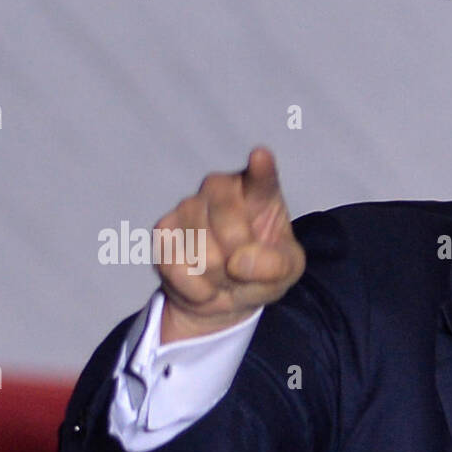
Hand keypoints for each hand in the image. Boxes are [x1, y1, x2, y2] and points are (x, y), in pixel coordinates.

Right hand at [155, 147, 305, 342]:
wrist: (224, 294)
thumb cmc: (261, 270)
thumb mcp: (288, 271)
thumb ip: (277, 265)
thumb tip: (240, 262)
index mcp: (259, 192)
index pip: (262, 178)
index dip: (261, 169)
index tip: (261, 157)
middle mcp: (220, 189)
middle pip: (231, 228)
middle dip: (241, 260)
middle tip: (243, 264)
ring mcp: (188, 206)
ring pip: (204, 254)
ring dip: (218, 277)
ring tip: (224, 273)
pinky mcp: (162, 231)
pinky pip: (179, 268)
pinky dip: (197, 289)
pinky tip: (201, 281)